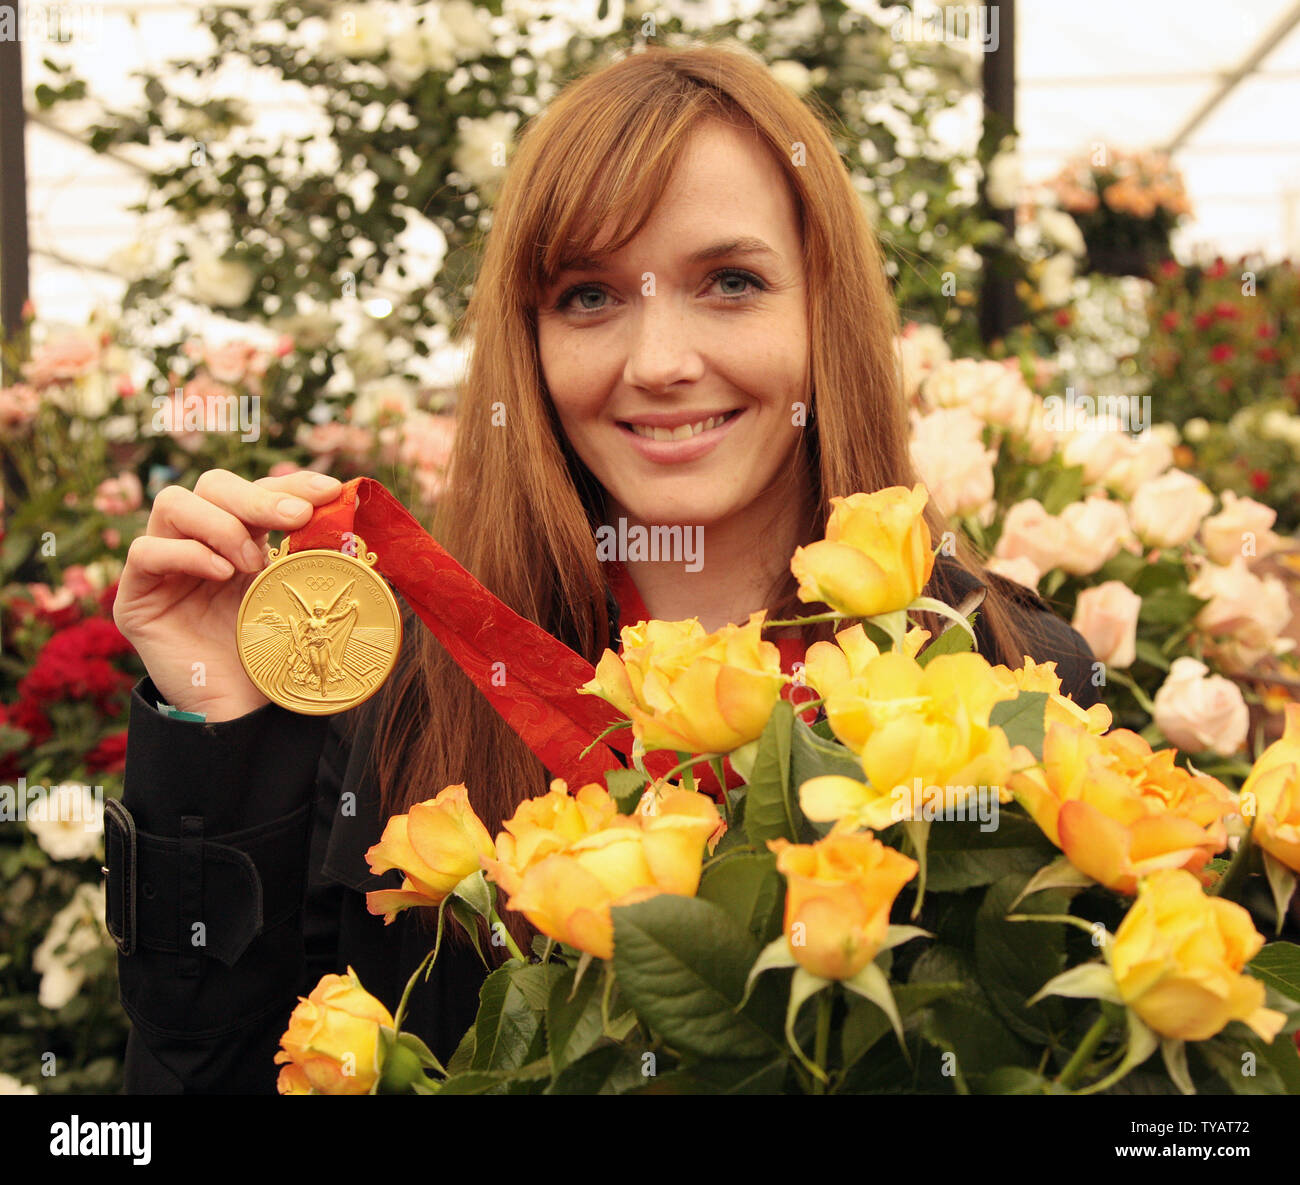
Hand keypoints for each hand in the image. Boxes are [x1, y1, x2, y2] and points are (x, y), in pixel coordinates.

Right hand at [114, 468, 343, 720]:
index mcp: (239, 536)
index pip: (255, 488)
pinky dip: (185, 553)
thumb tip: (353, 509)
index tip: (329, 491)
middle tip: (295, 518)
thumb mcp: (298, 595)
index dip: (290, 483)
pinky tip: (220, 573)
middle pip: (211, 485)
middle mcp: (198, 542)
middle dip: (256, 497)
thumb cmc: (274, 654)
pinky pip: (144, 551)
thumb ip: (312, 554)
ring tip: (251, 561)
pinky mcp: (136, 596)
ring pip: (173, 504)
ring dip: (220, 524)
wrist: (245, 711)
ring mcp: (163, 566)